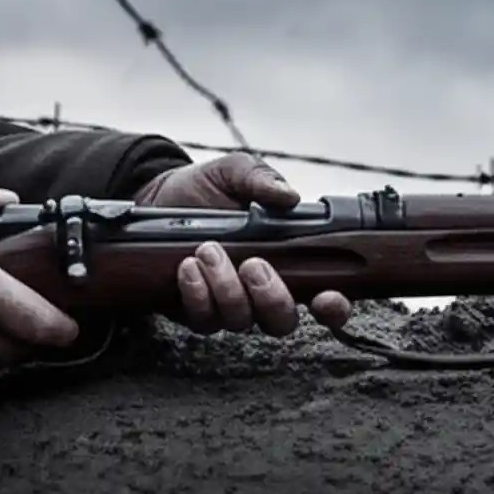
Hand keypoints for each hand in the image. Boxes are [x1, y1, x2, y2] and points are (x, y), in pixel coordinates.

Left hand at [133, 153, 351, 335]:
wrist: (159, 197)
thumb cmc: (209, 187)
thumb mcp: (237, 172)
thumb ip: (262, 180)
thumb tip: (288, 196)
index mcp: (289, 261)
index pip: (324, 297)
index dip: (333, 307)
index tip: (326, 297)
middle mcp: (263, 291)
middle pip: (282, 322)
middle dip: (272, 298)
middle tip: (253, 265)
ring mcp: (230, 305)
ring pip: (241, 321)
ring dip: (227, 288)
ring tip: (209, 249)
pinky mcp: (197, 310)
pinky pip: (204, 319)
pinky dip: (197, 293)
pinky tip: (188, 267)